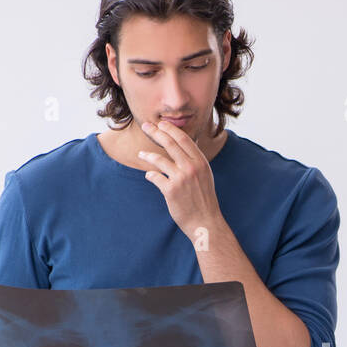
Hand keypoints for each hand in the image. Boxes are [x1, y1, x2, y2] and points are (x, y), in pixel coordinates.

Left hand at [136, 120, 223, 240]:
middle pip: (170, 143)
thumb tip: (180, 147)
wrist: (205, 222)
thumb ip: (194, 161)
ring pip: (158, 159)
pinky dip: (150, 176)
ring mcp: (181, 178)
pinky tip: (150, 176)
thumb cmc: (204, 199)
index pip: (184, 139)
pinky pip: (155, 177)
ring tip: (141, 154)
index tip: (161, 124)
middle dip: (156, 132)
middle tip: (146, 126)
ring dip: (147, 155)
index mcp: (201, 162)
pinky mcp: (170, 190)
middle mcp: (191, 167)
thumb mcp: (205, 176)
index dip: (170, 129)